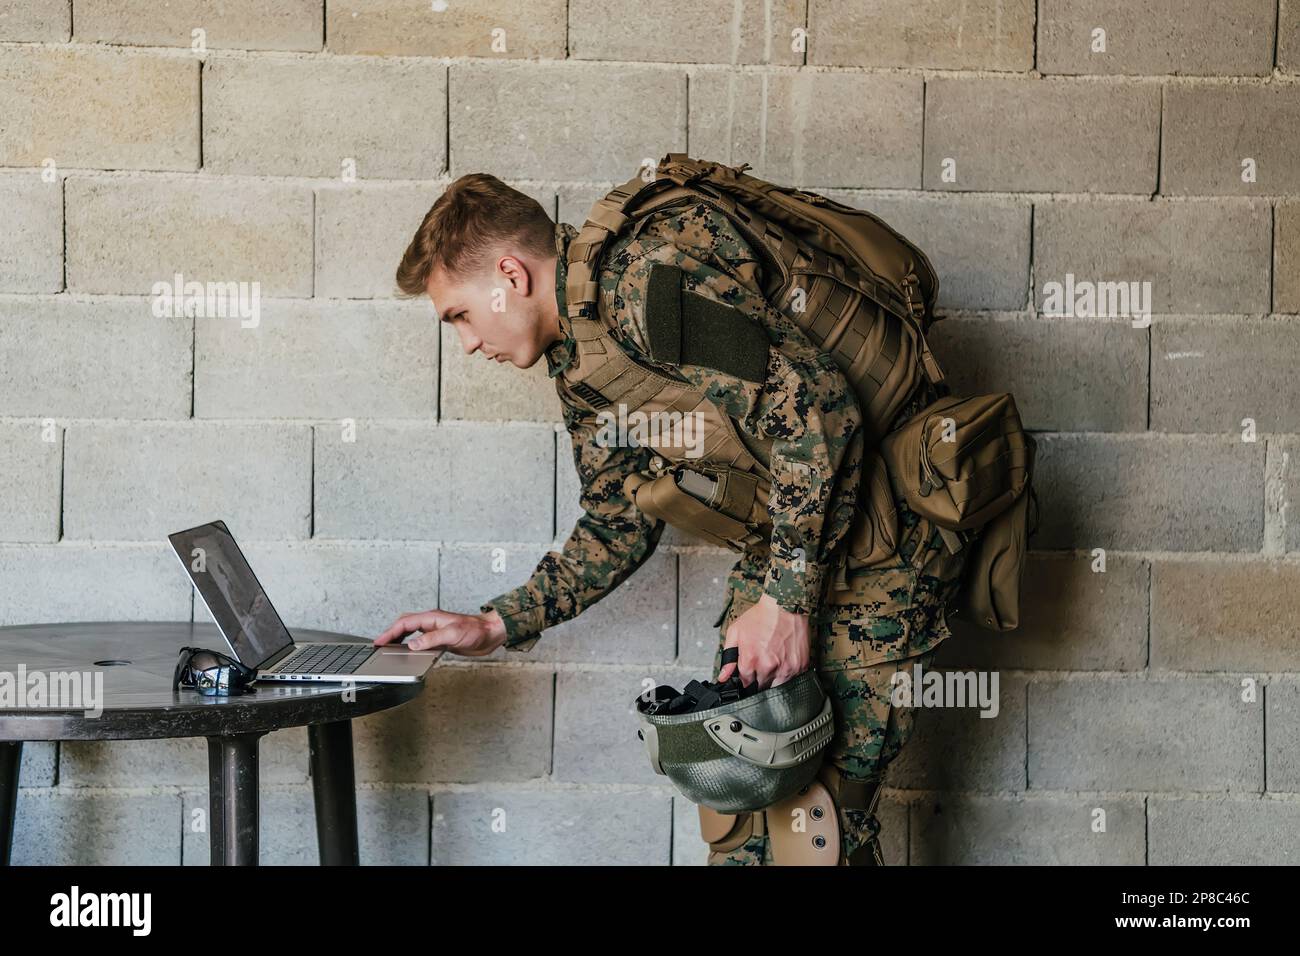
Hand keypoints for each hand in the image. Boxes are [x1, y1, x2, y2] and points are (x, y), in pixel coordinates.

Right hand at [374, 609, 506, 656]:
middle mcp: (431, 623)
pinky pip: (420, 641)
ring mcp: (435, 631)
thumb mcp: (452, 634)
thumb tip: (412, 644)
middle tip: (380, 645)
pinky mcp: (441, 640)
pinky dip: (411, 645)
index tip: (379, 641)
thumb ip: (431, 639)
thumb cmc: (476, 631)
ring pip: (411, 632)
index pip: (405, 623)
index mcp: (431, 618)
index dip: (390, 632)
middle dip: (391, 634)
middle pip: (405, 625)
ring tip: (389, 648)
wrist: (490, 635)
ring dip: (399, 639)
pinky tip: (409, 652)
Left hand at [715, 593, 809, 688]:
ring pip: (777, 687)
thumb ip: (728, 657)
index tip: (748, 672)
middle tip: (760, 666)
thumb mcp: (736, 632)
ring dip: (774, 680)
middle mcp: (768, 667)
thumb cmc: (760, 617)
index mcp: (751, 661)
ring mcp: (786, 668)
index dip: (746, 678)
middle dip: (759, 680)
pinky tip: (784, 662)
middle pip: (761, 687)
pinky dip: (788, 675)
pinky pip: (793, 679)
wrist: (785, 605)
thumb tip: (723, 677)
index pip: (745, 683)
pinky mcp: (800, 666)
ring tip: (773, 664)